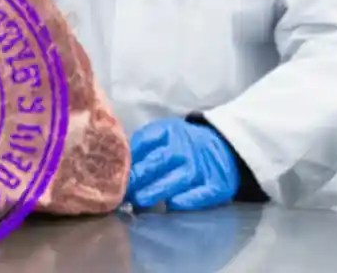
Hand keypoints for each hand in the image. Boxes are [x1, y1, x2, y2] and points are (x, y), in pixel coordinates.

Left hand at [123, 118, 238, 210]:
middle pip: (162, 160)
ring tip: (140, 201)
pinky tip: (171, 205)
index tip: (114, 174)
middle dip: (140, 176)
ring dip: (158, 190)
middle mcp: (187, 147)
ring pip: (180, 178)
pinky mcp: (216, 185)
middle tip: (124, 191)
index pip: (146, 142)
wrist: (222, 148)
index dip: (130, 160)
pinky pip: (202, 193)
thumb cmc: (181, 144)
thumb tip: (117, 164)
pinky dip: (188, 199)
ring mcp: (202, 166)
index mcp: (170, 131)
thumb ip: (141, 145)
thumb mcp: (162, 133)